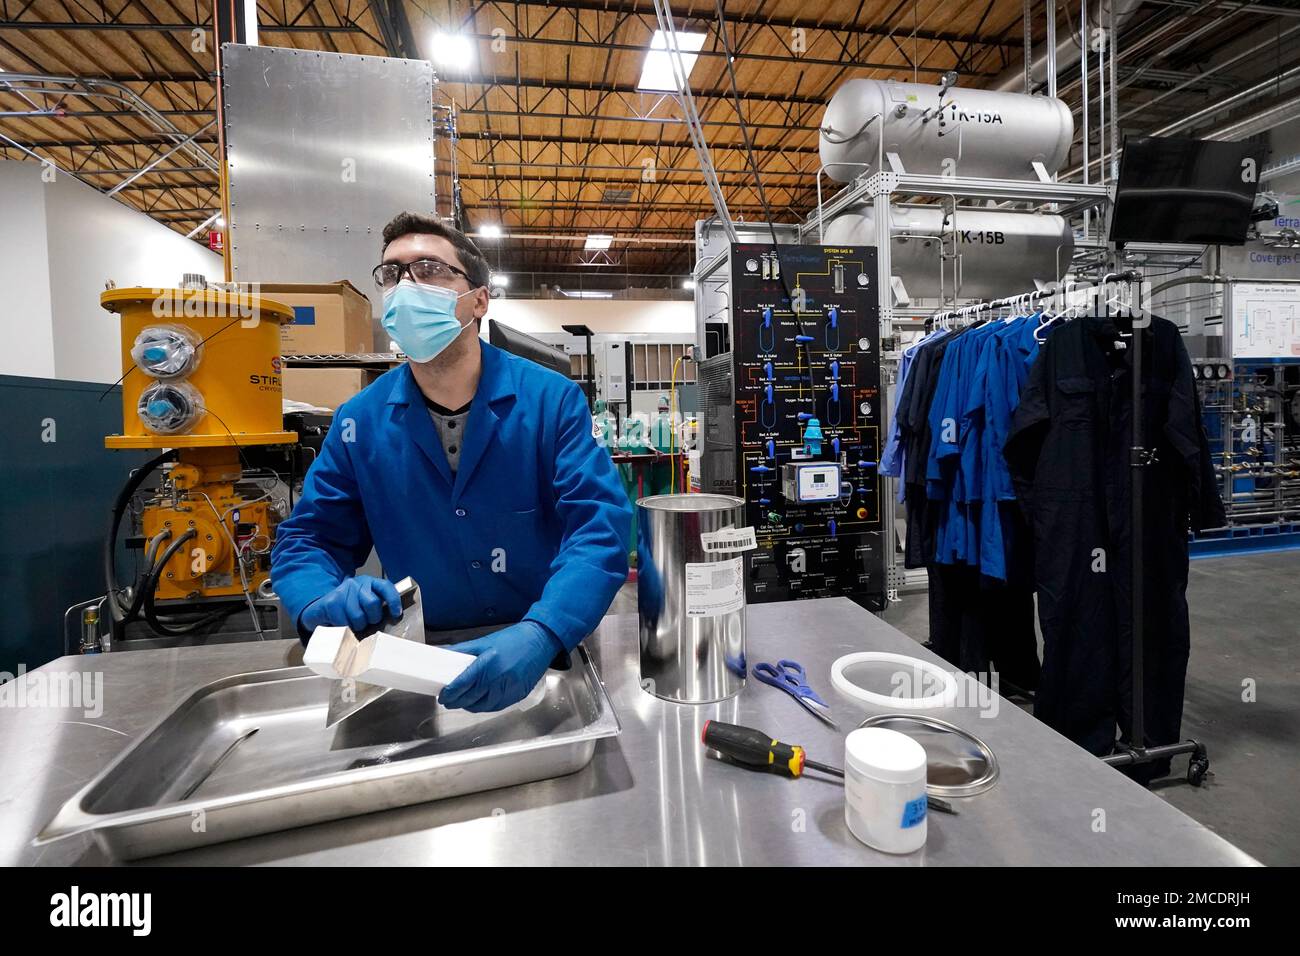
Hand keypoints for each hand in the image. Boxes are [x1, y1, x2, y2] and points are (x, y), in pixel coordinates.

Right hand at [300, 575, 401, 633]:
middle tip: (365, 621)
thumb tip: (394, 617)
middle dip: (372, 618)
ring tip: (352, 624)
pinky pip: (344, 621)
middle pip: (373, 603)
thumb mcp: (364, 603)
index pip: (385, 587)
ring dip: (357, 625)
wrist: (320, 608)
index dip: (393, 600)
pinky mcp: (331, 602)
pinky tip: (340, 624)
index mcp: (368, 583)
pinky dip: (344, 628)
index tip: (396, 613)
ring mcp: (342, 591)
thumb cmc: (347, 608)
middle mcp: (356, 584)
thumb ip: (378, 606)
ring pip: (358, 616)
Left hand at [439, 621, 563, 712]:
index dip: (449, 693)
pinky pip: (496, 707)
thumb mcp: (485, 641)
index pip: (462, 685)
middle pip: (470, 699)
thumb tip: (443, 652)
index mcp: (488, 665)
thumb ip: (462, 650)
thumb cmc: (514, 639)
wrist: (540, 641)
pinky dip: (485, 707)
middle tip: (448, 700)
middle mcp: (498, 680)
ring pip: (483, 707)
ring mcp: (509, 690)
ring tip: (462, 701)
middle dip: (456, 702)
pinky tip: (479, 702)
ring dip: (469, 706)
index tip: (443, 695)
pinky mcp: (517, 695)